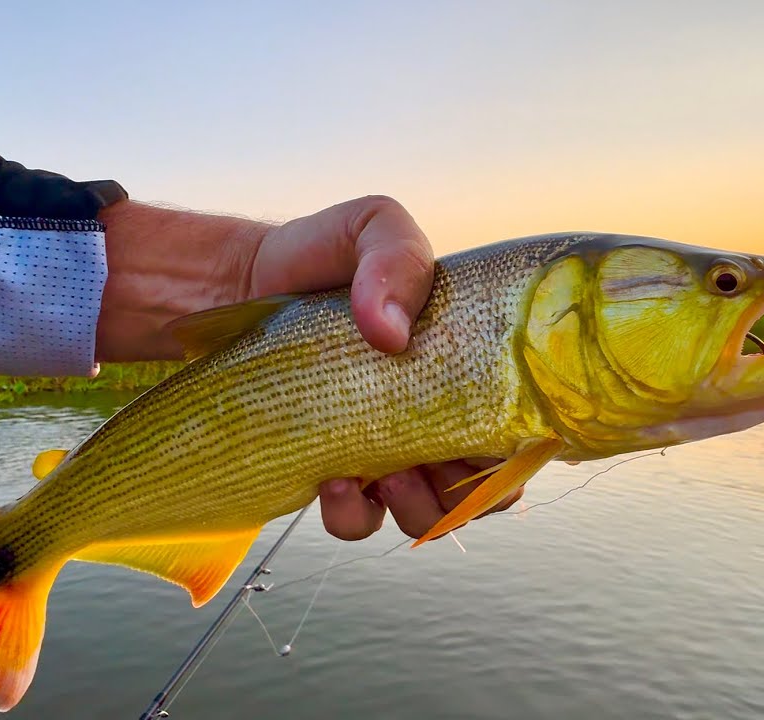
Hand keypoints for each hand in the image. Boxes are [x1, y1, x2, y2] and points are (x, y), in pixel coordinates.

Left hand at [95, 195, 520, 540]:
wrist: (242, 283)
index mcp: (467, 367)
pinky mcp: (337, 473)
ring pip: (428, 516)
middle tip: (427, 462)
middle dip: (465, 494)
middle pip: (484, 488)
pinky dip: (353, 514)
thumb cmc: (322, 255)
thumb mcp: (371, 227)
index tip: (485, 439)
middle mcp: (436, 416)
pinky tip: (332, 479)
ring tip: (384, 478)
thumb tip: (390, 333)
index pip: (521, 426)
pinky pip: (359, 521)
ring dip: (417, 510)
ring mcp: (388, 450)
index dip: (519, 450)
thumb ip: (396, 258)